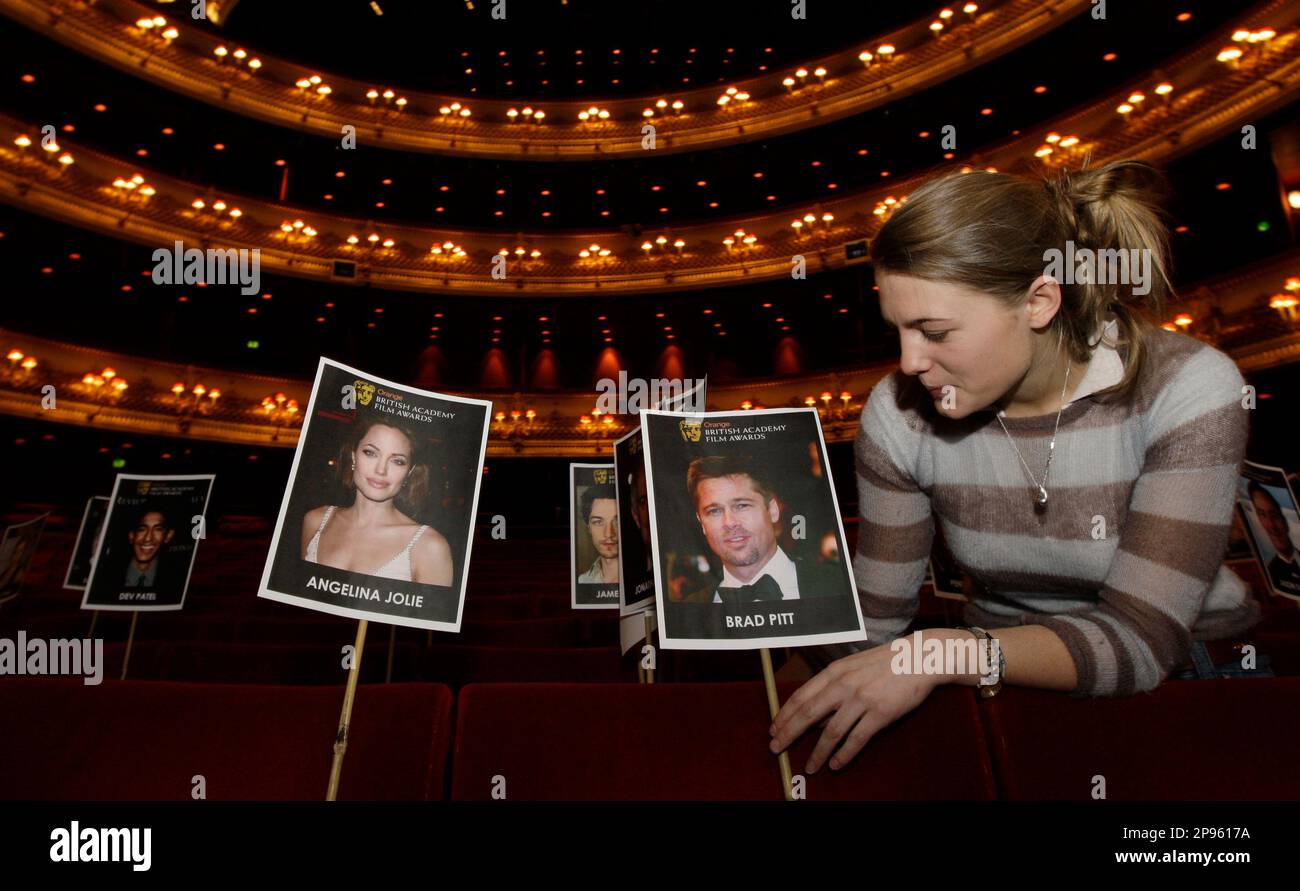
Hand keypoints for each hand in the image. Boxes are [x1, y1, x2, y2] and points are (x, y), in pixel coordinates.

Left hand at [769, 643, 937, 773]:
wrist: (919, 657)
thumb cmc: (885, 662)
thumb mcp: (853, 665)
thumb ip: (834, 683)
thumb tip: (815, 709)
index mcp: (834, 671)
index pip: (801, 695)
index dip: (784, 714)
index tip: (773, 728)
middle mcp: (844, 684)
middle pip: (808, 714)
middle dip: (789, 733)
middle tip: (776, 748)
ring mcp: (862, 699)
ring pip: (831, 732)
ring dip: (818, 753)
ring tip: (810, 767)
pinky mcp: (880, 713)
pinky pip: (857, 739)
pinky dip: (844, 755)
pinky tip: (836, 765)